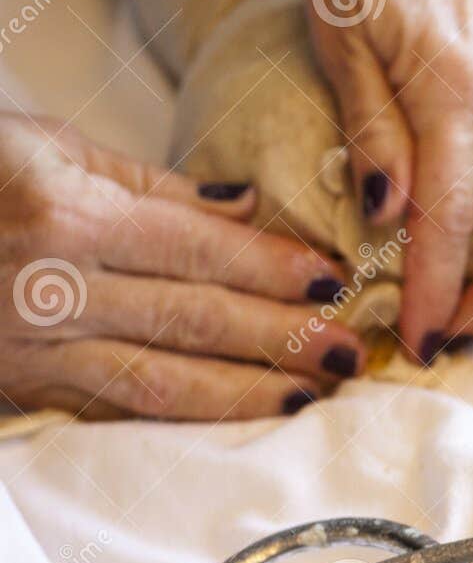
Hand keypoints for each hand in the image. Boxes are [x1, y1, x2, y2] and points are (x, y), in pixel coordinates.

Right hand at [0, 116, 366, 420]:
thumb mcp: (39, 144)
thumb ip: (148, 183)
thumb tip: (244, 205)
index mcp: (61, 211)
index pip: (196, 247)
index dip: (273, 268)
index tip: (334, 281)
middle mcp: (49, 286)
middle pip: (194, 319)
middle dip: (282, 339)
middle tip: (351, 352)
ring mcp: (33, 346)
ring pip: (164, 380)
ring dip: (249, 393)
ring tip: (313, 394)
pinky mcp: (24, 389)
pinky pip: (121, 408)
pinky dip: (187, 417)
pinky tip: (239, 418)